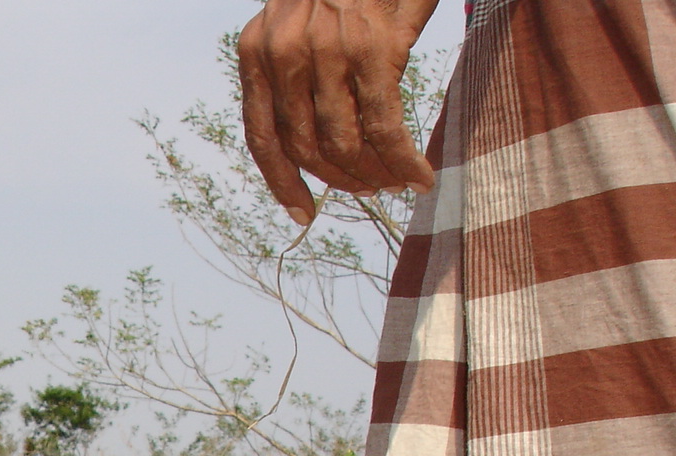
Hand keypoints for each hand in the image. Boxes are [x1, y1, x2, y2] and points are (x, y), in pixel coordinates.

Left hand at [238, 0, 439, 226]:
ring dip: (371, 174)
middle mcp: (283, 54)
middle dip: (338, 178)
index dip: (281, 183)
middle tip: (366, 189)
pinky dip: (401, 159)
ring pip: (343, 142)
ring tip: (391, 182)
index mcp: (256, 51)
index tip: (303, 213)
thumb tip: (325, 144)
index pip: (261, 136)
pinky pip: (383, 125)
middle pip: (304, 146)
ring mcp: (326, 52)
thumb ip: (302, 76)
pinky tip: (418, 175)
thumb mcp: (304, 22)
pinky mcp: (372, 50)